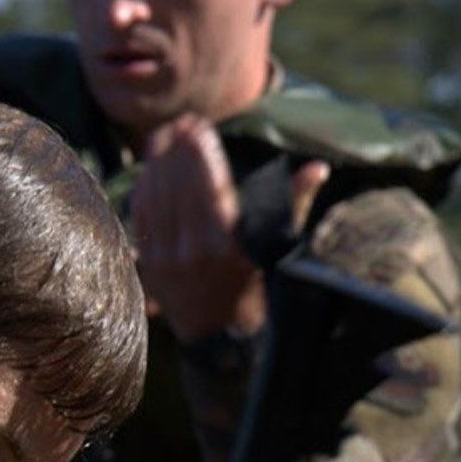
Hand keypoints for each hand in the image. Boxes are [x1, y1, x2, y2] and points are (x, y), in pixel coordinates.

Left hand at [131, 115, 328, 341]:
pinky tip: (150, 167)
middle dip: (178, 149)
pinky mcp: (149, 266)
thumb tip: (318, 167)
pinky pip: (142, 218)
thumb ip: (293, 202)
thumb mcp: (274, 247)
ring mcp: (168, 260)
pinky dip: (144, 189)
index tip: (199, 125)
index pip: (210, 185)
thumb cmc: (253, 285)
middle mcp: (196, 251)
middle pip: (181, 186)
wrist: (219, 340)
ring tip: (162, 135)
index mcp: (229, 244)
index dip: (202, 152)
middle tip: (179, 121)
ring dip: (158, 162)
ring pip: (158, 198)